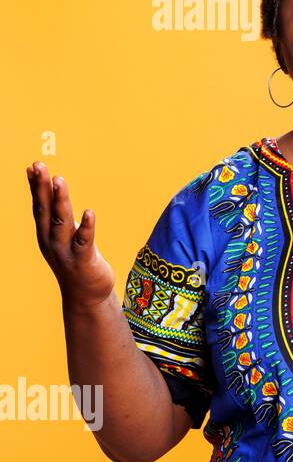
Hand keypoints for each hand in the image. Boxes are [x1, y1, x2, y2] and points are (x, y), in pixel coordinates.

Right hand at [27, 162, 115, 306]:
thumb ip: (58, 216)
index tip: (33, 166)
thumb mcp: (62, 236)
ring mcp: (65, 251)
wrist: (85, 295)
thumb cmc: (75, 260)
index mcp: (46, 233)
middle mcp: (51, 240)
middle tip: (39, 165)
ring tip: (59, 180)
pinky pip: (84, 241)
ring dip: (60, 201)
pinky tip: (89, 211)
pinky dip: (87, 226)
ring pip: (62, 222)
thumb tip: (54, 191)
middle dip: (42, 187)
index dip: (35, 186)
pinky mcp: (83, 260)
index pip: (38, 206)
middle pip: (45, 209)